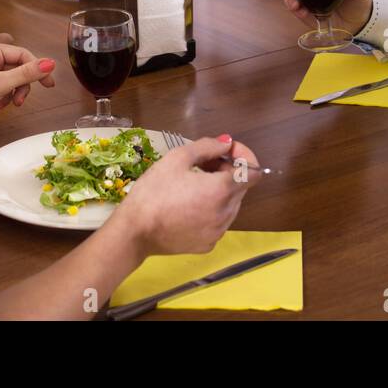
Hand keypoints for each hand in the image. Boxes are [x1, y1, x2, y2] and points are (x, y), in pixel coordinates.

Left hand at [0, 39, 56, 118]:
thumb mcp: (1, 84)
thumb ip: (27, 73)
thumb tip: (50, 63)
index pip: (24, 55)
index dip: (38, 69)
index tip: (49, 84)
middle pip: (18, 67)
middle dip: (20, 86)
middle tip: (20, 101)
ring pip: (11, 78)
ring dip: (11, 94)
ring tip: (2, 106)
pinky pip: (1, 84)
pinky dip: (2, 96)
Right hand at [115, 134, 260, 255]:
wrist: (134, 232)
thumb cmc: (154, 191)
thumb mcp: (177, 158)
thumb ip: (207, 146)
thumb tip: (227, 142)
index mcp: (222, 190)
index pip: (253, 171)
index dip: (244, 157)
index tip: (225, 152)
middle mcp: (227, 213)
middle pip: (240, 187)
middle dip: (227, 171)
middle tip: (203, 164)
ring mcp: (219, 232)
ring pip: (230, 205)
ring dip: (220, 191)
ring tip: (193, 185)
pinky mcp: (208, 244)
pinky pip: (218, 222)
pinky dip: (211, 210)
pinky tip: (188, 206)